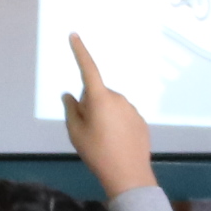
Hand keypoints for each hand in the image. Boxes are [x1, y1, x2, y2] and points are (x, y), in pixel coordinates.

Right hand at [60, 35, 155, 193]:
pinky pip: (123, 116)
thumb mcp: (76, 133)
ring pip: (111, 105)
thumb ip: (71, 110)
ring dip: (105, 115)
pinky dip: (117, 125)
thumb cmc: (97, 153)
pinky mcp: (140, 120)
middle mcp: (118, 97)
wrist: (128, 175)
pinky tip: (117, 143)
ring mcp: (132, 108)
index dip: (80, 52)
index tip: (74, 36)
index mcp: (100, 98)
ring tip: (104, 140)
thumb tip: (70, 95)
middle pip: (97, 94)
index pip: (88, 69)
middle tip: (89, 130)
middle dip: (91, 104)